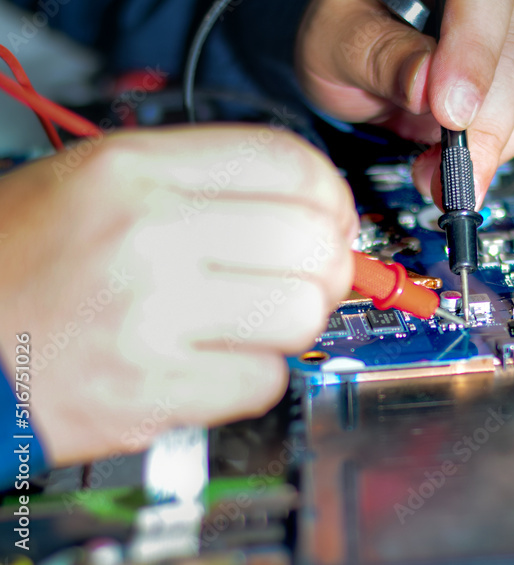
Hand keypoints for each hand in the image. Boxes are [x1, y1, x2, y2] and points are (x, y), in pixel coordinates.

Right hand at [0, 126, 356, 465]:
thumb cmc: (18, 263)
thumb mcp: (97, 183)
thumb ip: (204, 187)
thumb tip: (312, 214)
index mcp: (133, 170)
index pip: (290, 164)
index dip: (330, 198)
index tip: (330, 222)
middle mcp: (145, 233)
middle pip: (312, 242)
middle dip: (323, 268)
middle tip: (298, 280)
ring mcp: (148, 315)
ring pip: (301, 314)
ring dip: (289, 326)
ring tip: (247, 324)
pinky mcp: (150, 390)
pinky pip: (264, 382)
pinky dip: (251, 378)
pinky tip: (212, 364)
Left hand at [296, 0, 513, 206]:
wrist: (374, 38)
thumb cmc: (357, 32)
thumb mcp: (337, 42)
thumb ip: (377, 56)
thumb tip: (428, 86)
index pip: (488, 0)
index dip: (475, 59)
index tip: (451, 118)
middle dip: (484, 132)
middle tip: (439, 176)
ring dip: (510, 144)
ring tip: (456, 173)